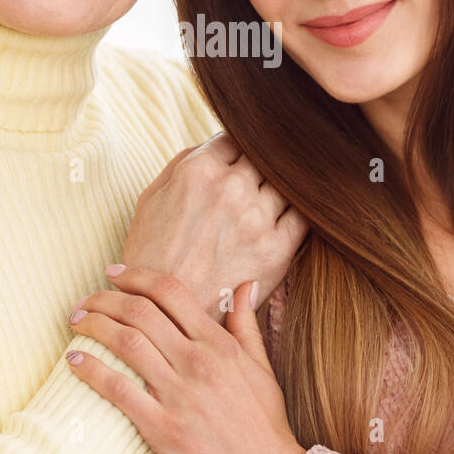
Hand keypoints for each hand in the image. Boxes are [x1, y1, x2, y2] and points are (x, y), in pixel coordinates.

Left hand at [64, 265, 307, 453]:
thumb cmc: (263, 422)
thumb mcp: (261, 368)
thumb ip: (246, 324)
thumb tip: (246, 283)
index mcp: (219, 344)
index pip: (171, 293)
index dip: (137, 276)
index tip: (114, 273)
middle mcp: (198, 362)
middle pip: (141, 312)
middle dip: (106, 299)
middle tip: (86, 299)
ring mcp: (179, 395)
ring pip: (126, 343)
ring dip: (93, 326)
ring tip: (76, 321)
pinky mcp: (163, 427)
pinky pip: (118, 390)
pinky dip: (91, 370)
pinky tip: (75, 361)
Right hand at [122, 133, 307, 320]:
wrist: (161, 315)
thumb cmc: (151, 255)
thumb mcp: (151, 198)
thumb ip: (183, 164)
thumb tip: (213, 145)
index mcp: (199, 171)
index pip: (234, 138)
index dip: (237, 148)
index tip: (240, 158)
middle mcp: (231, 189)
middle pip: (263, 156)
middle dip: (260, 164)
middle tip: (257, 179)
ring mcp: (256, 218)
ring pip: (285, 182)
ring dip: (279, 187)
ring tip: (269, 200)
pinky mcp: (276, 249)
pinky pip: (303, 216)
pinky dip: (300, 210)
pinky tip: (290, 214)